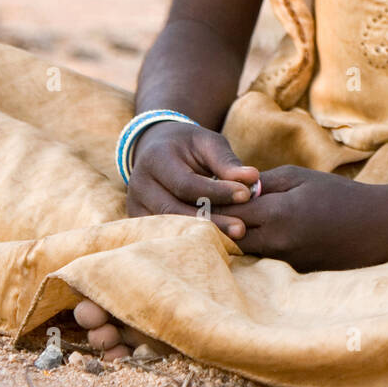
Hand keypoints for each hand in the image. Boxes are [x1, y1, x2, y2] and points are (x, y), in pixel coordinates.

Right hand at [127, 121, 259, 240]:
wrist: (157, 148)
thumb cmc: (188, 146)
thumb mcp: (208, 143)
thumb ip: (227, 161)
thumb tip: (252, 179)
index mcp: (155, 159)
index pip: (186, 183)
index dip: (216, 192)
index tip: (246, 195)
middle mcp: (139, 184)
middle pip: (175, 210)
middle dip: (211, 221)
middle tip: (242, 228)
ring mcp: (135, 205)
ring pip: (169, 227)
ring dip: (202, 234)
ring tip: (232, 238)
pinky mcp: (139, 221)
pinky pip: (164, 235)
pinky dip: (189, 239)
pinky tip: (214, 243)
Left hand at [213, 165, 387, 271]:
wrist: (376, 228)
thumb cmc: (338, 195)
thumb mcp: (300, 177)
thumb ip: (264, 183)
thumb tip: (235, 190)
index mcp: (279, 213)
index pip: (231, 210)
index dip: (214, 202)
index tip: (201, 194)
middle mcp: (278, 243)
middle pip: (231, 237)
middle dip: (217, 223)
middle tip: (205, 210)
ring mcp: (285, 263)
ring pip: (244, 251)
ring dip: (234, 238)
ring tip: (224, 221)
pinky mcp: (292, 274)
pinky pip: (263, 260)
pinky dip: (254, 248)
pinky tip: (252, 236)